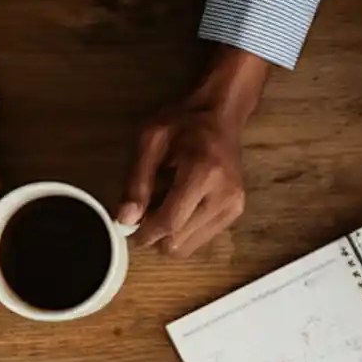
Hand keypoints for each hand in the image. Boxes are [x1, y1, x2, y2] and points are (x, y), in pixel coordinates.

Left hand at [118, 46, 266, 258]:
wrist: (222, 115)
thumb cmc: (185, 122)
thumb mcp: (150, 141)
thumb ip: (136, 181)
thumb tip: (126, 219)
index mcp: (203, 173)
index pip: (170, 222)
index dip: (145, 233)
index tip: (128, 230)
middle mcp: (224, 195)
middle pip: (179, 242)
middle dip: (156, 234)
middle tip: (145, 213)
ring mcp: (233, 206)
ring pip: (189, 246)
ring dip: (170, 234)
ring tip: (164, 205)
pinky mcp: (236, 213)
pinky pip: (201, 239)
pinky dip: (184, 230)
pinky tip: (180, 206)